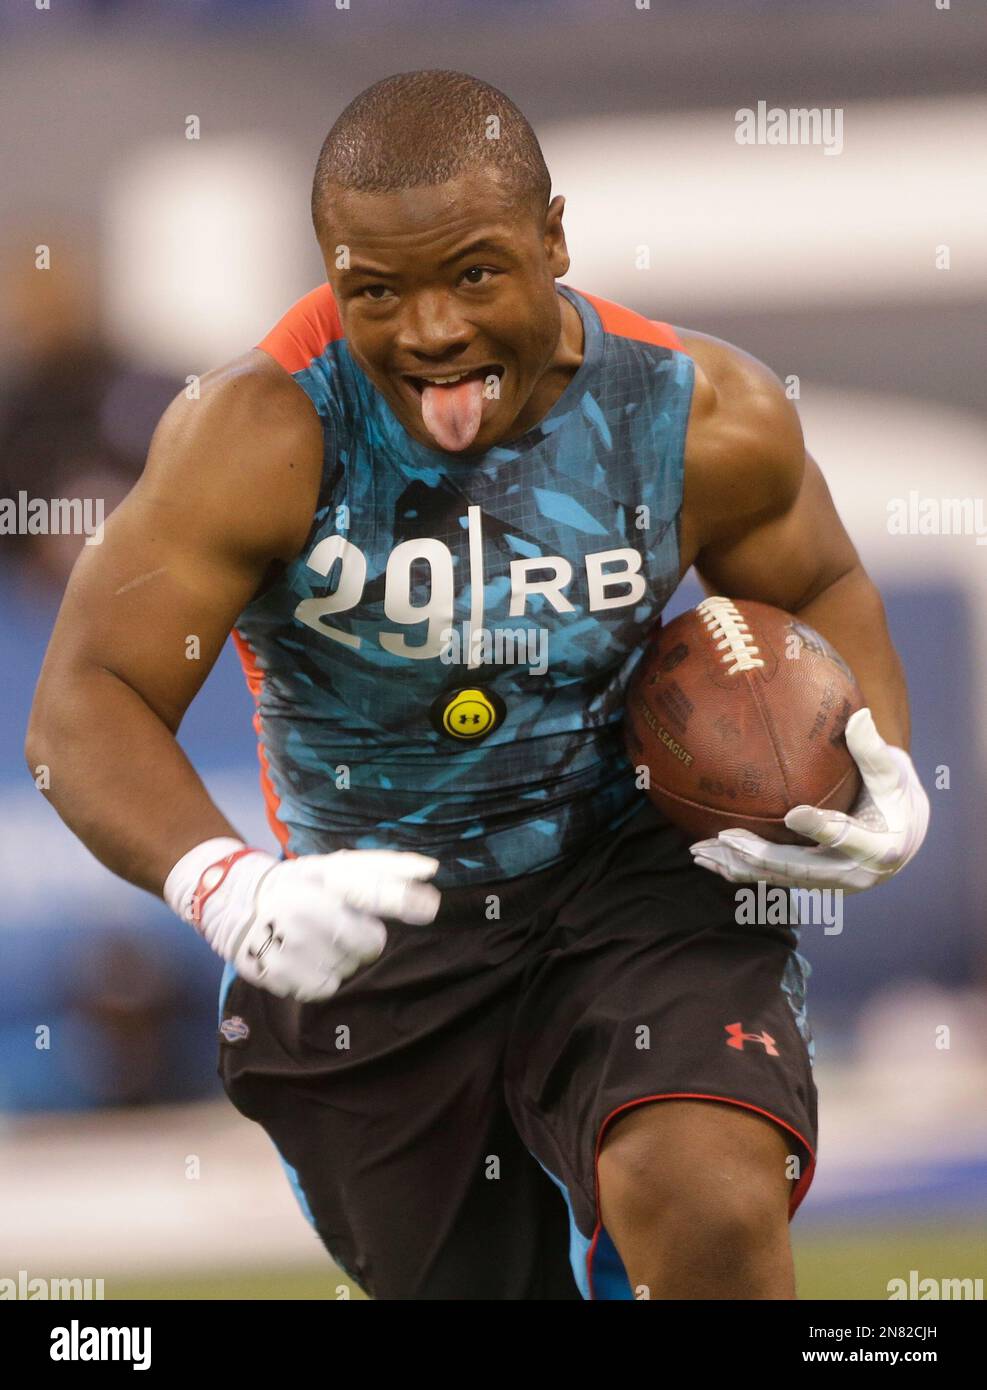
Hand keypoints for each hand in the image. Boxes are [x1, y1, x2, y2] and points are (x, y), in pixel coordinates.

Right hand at [166, 841, 441, 1001]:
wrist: (234, 904)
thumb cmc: (299, 883)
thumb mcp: (334, 867)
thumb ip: (384, 868)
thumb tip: (431, 870)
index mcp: (327, 880)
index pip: (373, 891)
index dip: (405, 901)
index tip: (432, 906)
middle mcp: (311, 912)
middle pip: (372, 943)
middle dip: (364, 937)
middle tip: (339, 925)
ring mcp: (295, 946)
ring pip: (351, 968)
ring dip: (343, 958)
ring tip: (316, 940)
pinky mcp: (283, 976)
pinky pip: (328, 988)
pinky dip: (323, 977)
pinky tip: (304, 958)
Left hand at [688, 707, 929, 891]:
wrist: (906, 835)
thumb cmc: (895, 795)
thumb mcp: (892, 773)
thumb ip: (872, 749)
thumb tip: (858, 715)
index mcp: (879, 847)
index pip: (845, 836)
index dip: (819, 827)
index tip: (793, 814)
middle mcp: (854, 874)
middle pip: (799, 868)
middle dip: (757, 855)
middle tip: (723, 837)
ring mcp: (833, 886)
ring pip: (779, 879)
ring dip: (739, 867)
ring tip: (701, 852)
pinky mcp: (816, 887)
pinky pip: (776, 880)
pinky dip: (744, 871)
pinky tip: (712, 860)